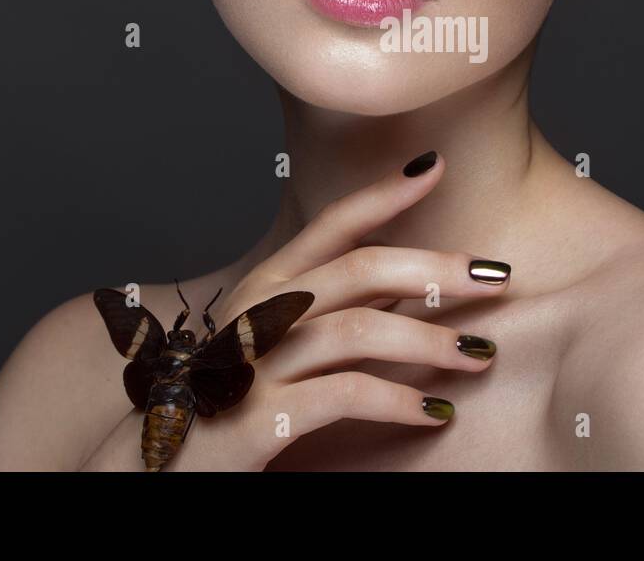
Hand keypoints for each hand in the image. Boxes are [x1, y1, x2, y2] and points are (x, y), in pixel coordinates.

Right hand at [78, 150, 510, 470]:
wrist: (146, 476)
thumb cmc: (215, 408)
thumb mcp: (272, 349)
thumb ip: (329, 315)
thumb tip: (406, 290)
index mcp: (262, 289)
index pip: (330, 226)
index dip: (383, 192)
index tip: (434, 166)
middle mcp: (257, 313)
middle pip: (360, 268)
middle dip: (437, 268)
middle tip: (497, 277)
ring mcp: (252, 363)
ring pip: (359, 329)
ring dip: (429, 341)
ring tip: (477, 357)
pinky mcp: (253, 417)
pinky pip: (341, 396)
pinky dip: (396, 401)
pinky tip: (432, 414)